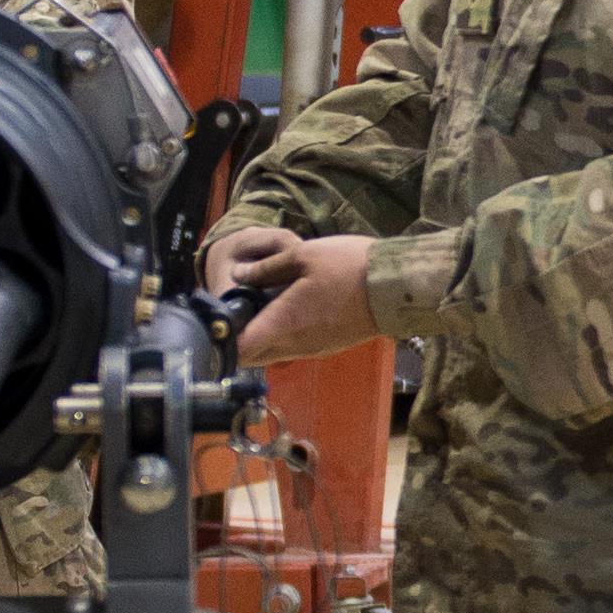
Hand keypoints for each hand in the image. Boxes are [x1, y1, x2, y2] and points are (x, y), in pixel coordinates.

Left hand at [211, 226, 376, 365]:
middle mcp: (295, 345)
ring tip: (260, 306)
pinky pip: (294, 348)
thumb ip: (266, 269)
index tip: (216, 324)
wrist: (396, 287)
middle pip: (252, 357)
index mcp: (284, 323)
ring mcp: (313, 349)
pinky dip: (282, 335)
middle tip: (235, 311)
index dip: (221, 342)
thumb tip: (237, 276)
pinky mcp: (328, 347)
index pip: (239, 350)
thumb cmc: (349, 267)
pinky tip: (288, 309)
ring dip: (261, 337)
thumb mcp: (302, 255)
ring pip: (273, 353)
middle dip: (238, 340)